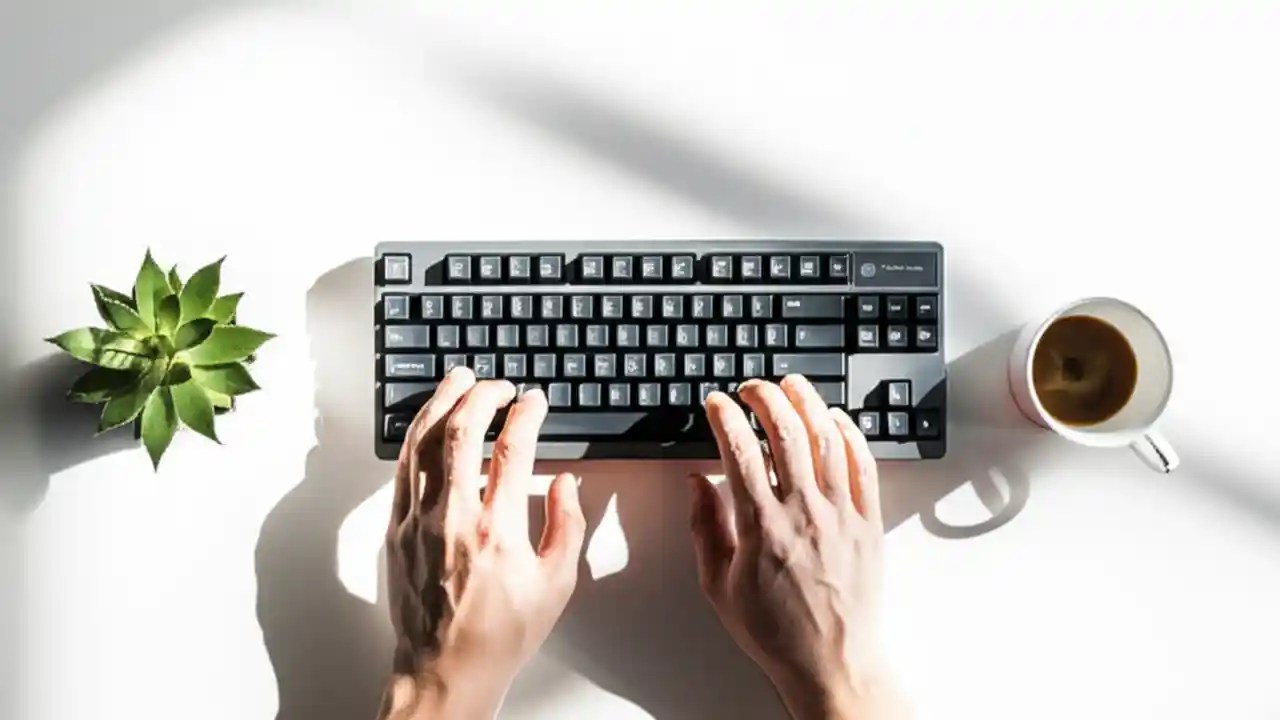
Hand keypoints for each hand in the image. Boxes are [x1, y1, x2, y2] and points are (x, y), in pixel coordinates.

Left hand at [378, 368, 585, 719]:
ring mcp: (419, 520)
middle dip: (482, 395)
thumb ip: (565, 525)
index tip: (534, 400)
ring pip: (424, 442)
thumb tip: (563, 482)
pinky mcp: (397, 529)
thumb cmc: (500, 633)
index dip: (526, 413)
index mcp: (498, 530)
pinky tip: (429, 420)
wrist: (445, 668)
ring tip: (459, 381)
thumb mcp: (557, 584)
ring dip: (443, 402)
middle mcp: (454, 518)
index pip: (512, 448)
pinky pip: (403, 468)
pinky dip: (416, 435)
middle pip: (463, 431)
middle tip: (498, 384)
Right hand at [692, 375, 908, 719]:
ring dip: (807, 402)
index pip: (740, 452)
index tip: (716, 403)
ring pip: (827, 439)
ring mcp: (841, 515)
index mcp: (762, 528)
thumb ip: (705, 529)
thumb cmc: (776, 631)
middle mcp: (804, 514)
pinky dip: (851, 434)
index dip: (725, 417)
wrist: (831, 662)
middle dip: (765, 397)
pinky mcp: (869, 523)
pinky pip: (864, 466)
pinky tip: (837, 419)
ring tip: (792, 385)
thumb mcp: (719, 585)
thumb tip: (697, 485)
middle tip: (752, 388)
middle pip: (786, 432)